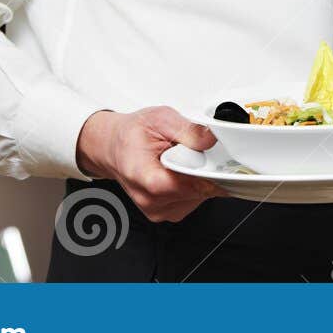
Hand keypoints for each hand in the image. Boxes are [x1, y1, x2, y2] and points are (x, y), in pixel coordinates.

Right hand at [75, 106, 221, 221]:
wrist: (114, 147)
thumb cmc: (131, 135)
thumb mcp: (160, 119)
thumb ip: (188, 130)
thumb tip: (211, 139)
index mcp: (143, 176)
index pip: (184, 185)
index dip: (206, 173)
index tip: (218, 163)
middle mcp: (149, 199)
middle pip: (195, 192)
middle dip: (204, 171)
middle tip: (195, 153)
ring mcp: (157, 210)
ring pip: (197, 198)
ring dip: (199, 179)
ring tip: (182, 161)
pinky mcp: (165, 212)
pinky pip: (192, 201)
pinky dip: (194, 186)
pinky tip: (182, 172)